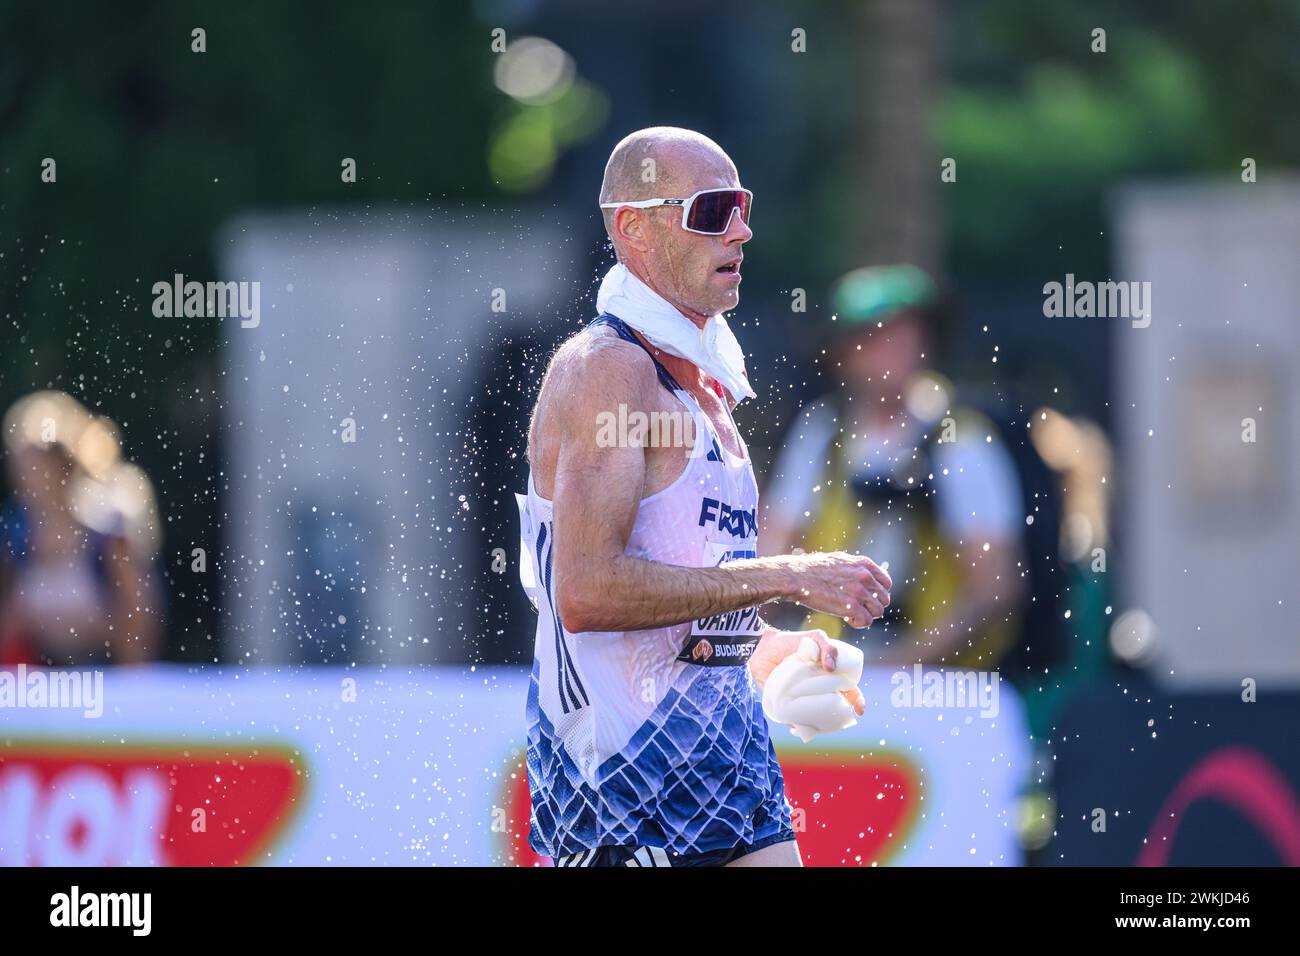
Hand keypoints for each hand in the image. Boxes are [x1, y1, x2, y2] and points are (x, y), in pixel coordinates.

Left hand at [749, 627, 865, 716]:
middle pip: (835, 707)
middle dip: (842, 717)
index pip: (848, 689)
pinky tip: (798, 728)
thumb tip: (832, 667)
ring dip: (822, 725)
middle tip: (843, 721)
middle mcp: (818, 688)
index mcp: (829, 674)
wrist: (761, 648)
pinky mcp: (787, 706)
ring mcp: (803, 698)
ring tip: (822, 726)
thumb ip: (828, 646)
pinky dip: (800, 727)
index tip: (860, 709)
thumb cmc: (790, 642)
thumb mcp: (814, 637)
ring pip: (818, 716)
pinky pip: (797, 720)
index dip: (856, 700)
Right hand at [784, 551, 891, 628]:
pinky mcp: (851, 607)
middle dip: (872, 606)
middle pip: (884, 599)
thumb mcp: (839, 560)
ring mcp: (859, 592)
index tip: (867, 599)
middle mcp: (865, 577)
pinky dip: (859, 623)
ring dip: (867, 616)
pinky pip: (866, 621)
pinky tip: (848, 619)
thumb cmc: (813, 569)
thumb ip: (855, 568)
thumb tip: (865, 576)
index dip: (878, 594)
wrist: (797, 577)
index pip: (886, 583)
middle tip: (858, 609)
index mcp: (864, 564)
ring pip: (878, 612)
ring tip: (852, 615)